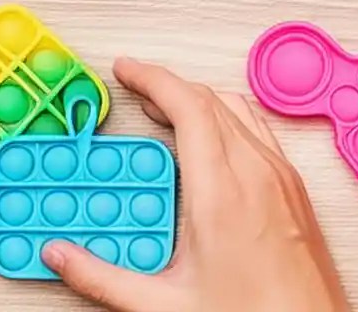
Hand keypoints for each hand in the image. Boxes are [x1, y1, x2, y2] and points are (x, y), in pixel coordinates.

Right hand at [42, 58, 350, 311]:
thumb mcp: (163, 305)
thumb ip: (102, 278)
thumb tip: (61, 256)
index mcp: (222, 191)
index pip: (187, 105)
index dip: (151, 77)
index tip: (125, 69)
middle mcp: (258, 174)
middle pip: (210, 100)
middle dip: (167, 86)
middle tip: (135, 90)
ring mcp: (283, 179)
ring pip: (238, 111)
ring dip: (199, 101)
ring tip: (167, 113)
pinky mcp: (297, 192)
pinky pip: (260, 132)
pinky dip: (227, 121)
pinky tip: (211, 146)